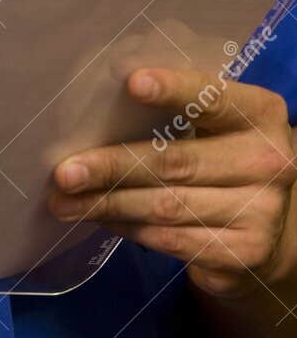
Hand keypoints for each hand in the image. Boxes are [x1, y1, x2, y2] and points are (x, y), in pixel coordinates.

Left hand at [47, 65, 296, 296]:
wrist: (276, 223)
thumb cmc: (226, 153)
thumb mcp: (218, 124)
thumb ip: (178, 111)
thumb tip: (96, 110)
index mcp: (260, 114)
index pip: (213, 98)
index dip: (173, 89)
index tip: (131, 82)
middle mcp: (268, 163)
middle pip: (175, 163)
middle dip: (112, 167)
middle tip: (63, 172)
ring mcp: (259, 213)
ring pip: (165, 207)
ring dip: (107, 204)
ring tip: (63, 202)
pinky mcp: (242, 255)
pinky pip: (169, 239)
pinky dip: (127, 227)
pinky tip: (98, 218)